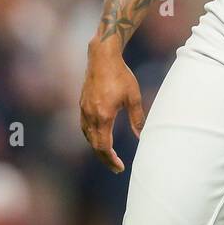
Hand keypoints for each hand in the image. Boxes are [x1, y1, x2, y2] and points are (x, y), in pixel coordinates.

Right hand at [79, 37, 145, 172]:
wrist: (102, 57)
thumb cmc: (120, 75)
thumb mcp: (133, 97)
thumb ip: (137, 119)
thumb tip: (141, 137)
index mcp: (103, 116)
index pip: (104, 146)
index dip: (111, 159)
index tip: (120, 167)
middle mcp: (90, 115)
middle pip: (94, 145)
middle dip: (105, 158)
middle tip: (116, 167)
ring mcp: (84, 109)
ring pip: (88, 137)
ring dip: (97, 148)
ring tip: (109, 155)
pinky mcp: (82, 104)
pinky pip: (84, 127)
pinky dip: (91, 137)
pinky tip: (99, 137)